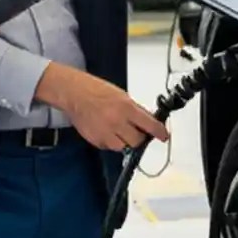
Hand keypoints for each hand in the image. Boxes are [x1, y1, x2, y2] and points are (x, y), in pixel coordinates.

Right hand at [36, 63, 168, 150]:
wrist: (73, 93)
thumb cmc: (95, 90)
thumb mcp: (121, 95)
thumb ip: (136, 110)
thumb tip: (148, 121)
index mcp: (126, 108)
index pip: (149, 125)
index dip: (159, 132)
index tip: (163, 136)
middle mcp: (117, 122)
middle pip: (137, 141)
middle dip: (139, 137)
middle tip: (136, 130)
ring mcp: (105, 133)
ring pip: (123, 147)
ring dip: (124, 140)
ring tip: (117, 128)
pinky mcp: (96, 140)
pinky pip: (109, 147)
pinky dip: (111, 141)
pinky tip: (106, 129)